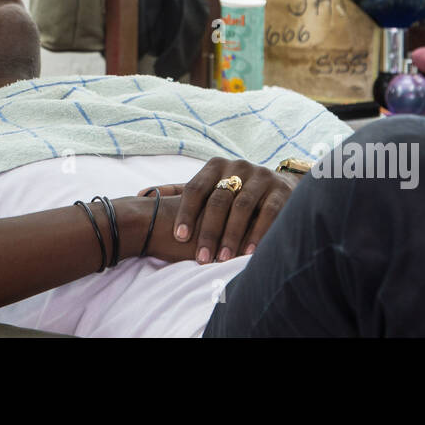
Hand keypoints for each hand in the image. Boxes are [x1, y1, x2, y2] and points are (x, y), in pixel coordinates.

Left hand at [140, 158, 297, 264]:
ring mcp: (262, 177)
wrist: (282, 186)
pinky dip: (257, 233)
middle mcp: (238, 166)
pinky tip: (248, 252)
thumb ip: (180, 192)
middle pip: (218, 200)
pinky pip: (269, 213)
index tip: (179, 238)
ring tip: (222, 259)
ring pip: (242, 207)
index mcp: (216, 165)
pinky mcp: (282, 191)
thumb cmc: (235, 192)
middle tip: (201, 258)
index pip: (195, 188)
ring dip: (231, 235)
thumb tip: (142, 195)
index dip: (186, 213)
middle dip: (208, 231)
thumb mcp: (210, 187)